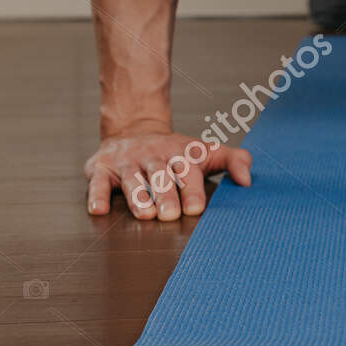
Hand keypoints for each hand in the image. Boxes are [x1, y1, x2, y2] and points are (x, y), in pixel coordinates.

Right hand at [84, 130, 252, 220]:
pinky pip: (98, 182)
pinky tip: (99, 210)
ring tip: (145, 214)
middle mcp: (153, 156)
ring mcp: (127, 162)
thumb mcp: (207, 152)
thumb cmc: (176, 152)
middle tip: (171, 214)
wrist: (134, 130)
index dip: (191, 189)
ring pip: (131, 179)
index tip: (196, 208)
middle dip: (166, 195)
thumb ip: (234, 161)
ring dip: (137, 197)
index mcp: (180, 154)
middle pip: (160, 175)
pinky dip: (97, 195)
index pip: (187, 170)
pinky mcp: (102, 168)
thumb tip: (248, 181)